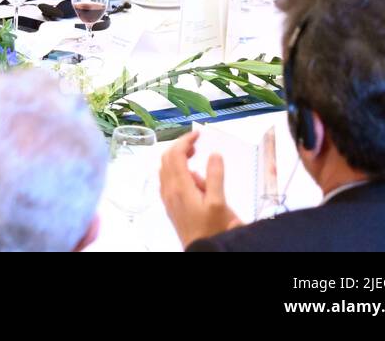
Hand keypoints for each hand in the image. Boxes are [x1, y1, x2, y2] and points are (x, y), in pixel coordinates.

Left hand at [159, 129, 242, 247]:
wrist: (203, 251)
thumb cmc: (212, 229)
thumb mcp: (219, 202)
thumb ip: (215, 177)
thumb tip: (213, 154)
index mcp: (179, 186)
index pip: (175, 154)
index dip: (185, 140)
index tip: (198, 133)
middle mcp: (169, 189)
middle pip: (167, 158)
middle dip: (180, 146)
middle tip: (197, 143)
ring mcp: (167, 197)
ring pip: (165, 168)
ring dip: (177, 157)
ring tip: (195, 156)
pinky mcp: (170, 205)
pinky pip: (167, 179)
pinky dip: (175, 169)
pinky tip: (191, 176)